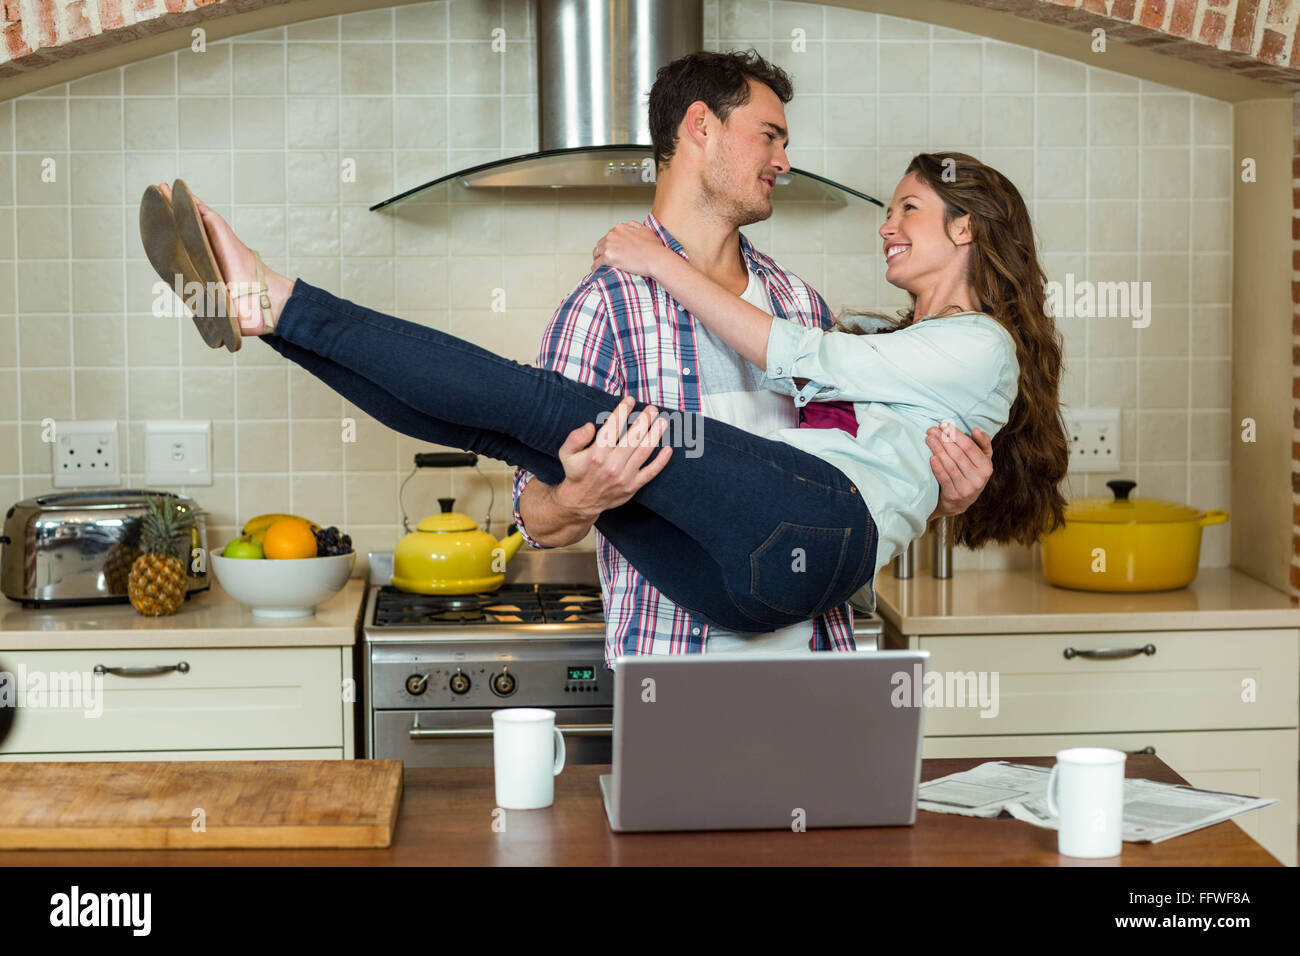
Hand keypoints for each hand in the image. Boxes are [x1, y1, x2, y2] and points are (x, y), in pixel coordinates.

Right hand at [553, 396, 672, 519]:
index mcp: (596, 454)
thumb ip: (575, 437)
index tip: (630, 400)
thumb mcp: (566, 453)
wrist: (581, 502)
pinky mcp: (632, 486)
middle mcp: (612, 465)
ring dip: (655, 435)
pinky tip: (668, 449)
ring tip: (663, 422)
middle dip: (644, 420)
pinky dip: (661, 462)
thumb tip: (589, 426)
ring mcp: (624, 477)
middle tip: (652, 408)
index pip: (612, 427)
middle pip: (632, 437)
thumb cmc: (576, 472)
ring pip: (643, 452)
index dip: (623, 411)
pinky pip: (650, 473)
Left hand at [592, 221, 669, 277]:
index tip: (611, 249)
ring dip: (597, 258)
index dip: (609, 243)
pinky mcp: (608, 257)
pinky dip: (595, 267)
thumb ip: (634, 225)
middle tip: (603, 258)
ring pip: (597, 252)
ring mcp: (609, 245)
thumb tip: (628, 225)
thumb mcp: (645, 230)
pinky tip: (596, 271)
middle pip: (601, 243)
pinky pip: (596, 263)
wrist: (656, 259)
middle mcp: (612, 234)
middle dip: (602, 250)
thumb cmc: (654, 247)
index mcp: (620, 227)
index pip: (609, 235)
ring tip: (598, 265)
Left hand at [927, 424, 993, 517]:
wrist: (959, 502)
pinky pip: (944, 478)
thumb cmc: (969, 474)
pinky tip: (931, 457)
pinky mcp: (954, 496)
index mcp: (986, 467)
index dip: (956, 435)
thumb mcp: (980, 460)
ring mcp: (967, 489)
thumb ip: (982, 444)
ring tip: (929, 439)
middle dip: (944, 440)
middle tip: (932, 430)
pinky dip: (937, 467)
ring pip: (951, 465)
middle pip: (959, 455)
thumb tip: (976, 430)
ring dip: (938, 450)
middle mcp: (979, 478)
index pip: (970, 447)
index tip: (944, 425)